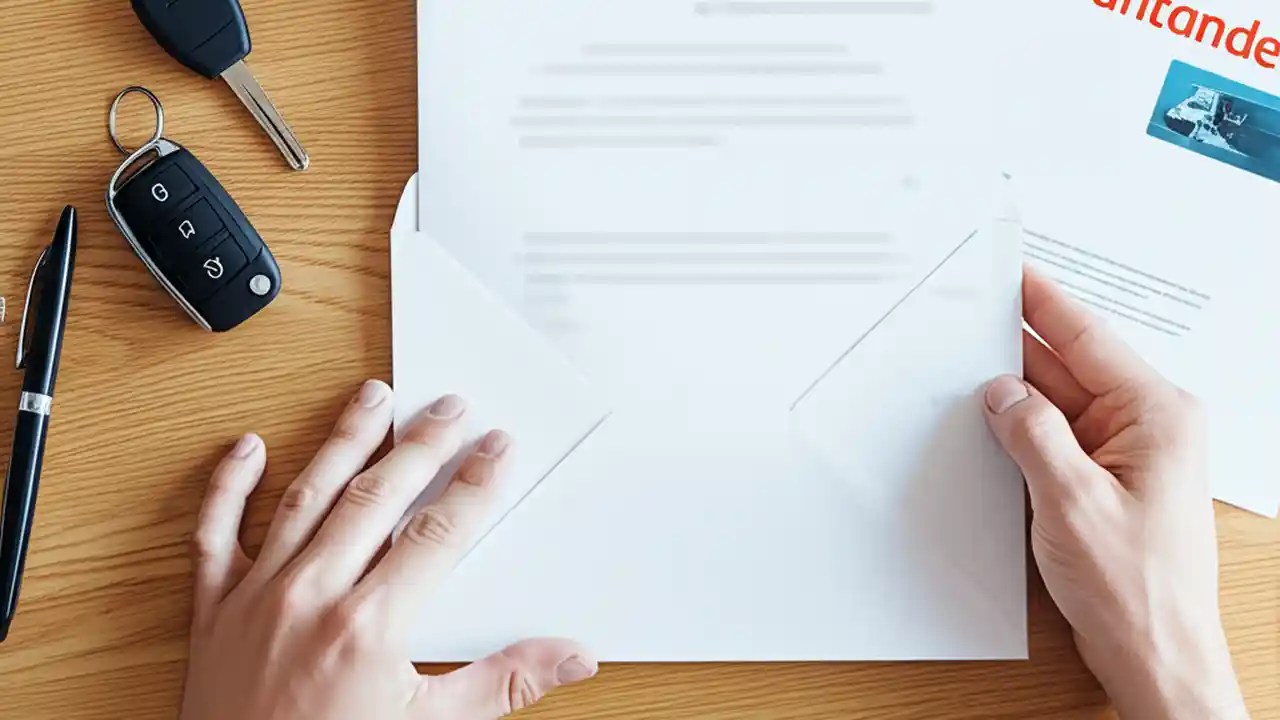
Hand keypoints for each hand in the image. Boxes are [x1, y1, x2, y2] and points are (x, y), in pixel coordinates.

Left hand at [180, 383, 596, 719]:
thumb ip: (503, 684)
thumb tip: (572, 657)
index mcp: (370, 626)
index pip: (439, 531)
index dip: (476, 482)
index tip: (497, 447)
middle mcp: (312, 596)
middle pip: (378, 498)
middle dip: (421, 445)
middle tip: (449, 406)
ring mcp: (259, 596)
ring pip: (306, 497)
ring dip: (343, 441)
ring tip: (373, 398)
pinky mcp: (214, 611)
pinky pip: (214, 535)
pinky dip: (228, 488)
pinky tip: (249, 448)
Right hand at [982, 269, 1246, 719]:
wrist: (1154, 654)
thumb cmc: (1138, 589)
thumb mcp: (1071, 502)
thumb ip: (1032, 434)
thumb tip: (1001, 392)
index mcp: (1157, 415)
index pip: (1089, 337)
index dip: (1044, 301)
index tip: (1011, 271)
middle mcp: (1146, 426)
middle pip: (1069, 366)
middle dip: (1016, 346)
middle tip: (965, 319)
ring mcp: (1126, 454)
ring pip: (1057, 403)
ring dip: (1015, 394)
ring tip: (962, 370)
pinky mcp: (1104, 481)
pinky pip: (1056, 437)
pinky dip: (1022, 430)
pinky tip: (989, 425)